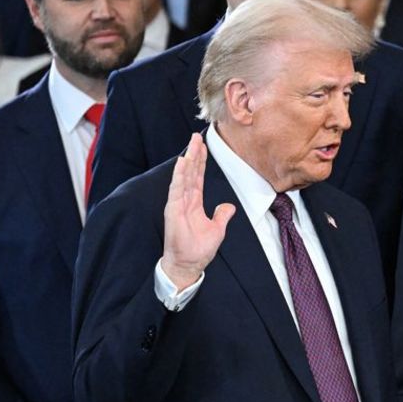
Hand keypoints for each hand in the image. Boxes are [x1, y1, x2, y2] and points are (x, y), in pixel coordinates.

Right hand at [161, 133, 235, 288]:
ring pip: (184, 176)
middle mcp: (185, 200)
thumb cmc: (198, 250)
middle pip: (190, 172)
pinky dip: (180, 175)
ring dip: (188, 159)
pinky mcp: (173, 210)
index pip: (198, 177)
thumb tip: (229, 206)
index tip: (203, 146)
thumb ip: (222, 215)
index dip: (201, 161)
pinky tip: (184, 162)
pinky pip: (177, 189)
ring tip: (192, 143)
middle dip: (194, 154)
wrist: (188, 265)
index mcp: (194, 203)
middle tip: (197, 136)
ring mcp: (178, 204)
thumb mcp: (217, 230)